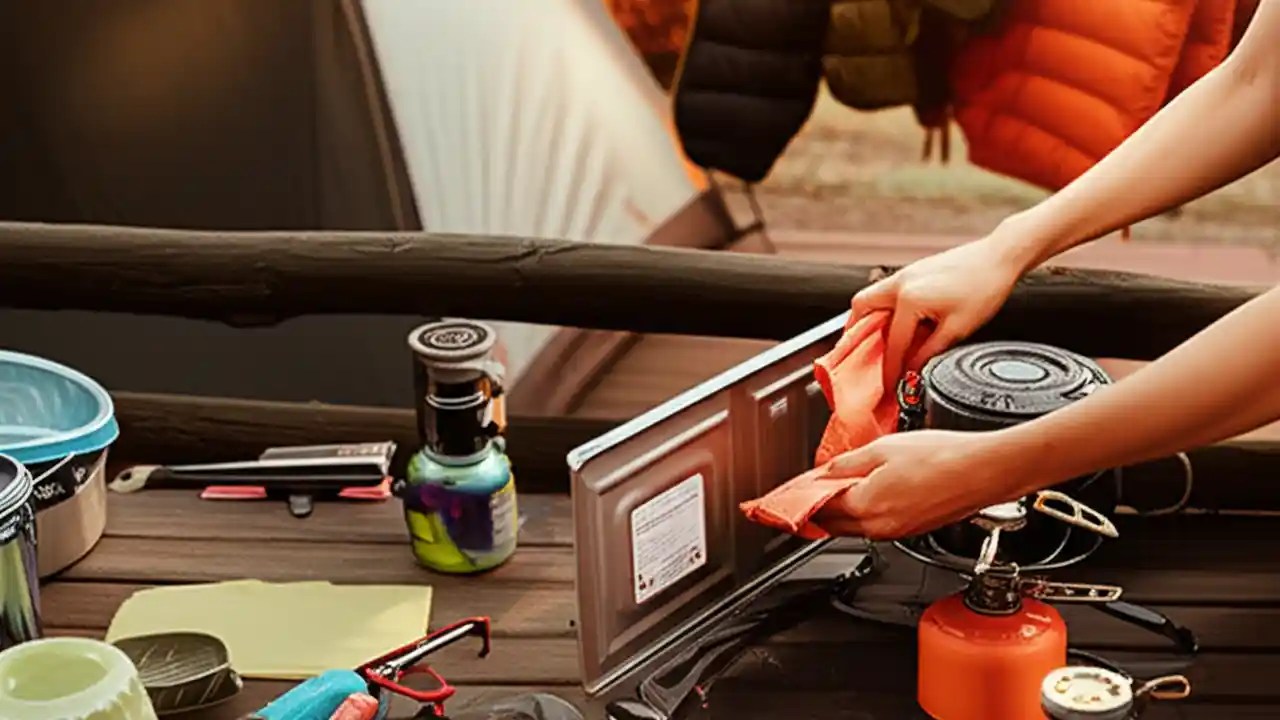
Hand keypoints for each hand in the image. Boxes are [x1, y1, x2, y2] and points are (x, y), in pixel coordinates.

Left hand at [813, 429, 1030, 539]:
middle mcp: (879, 528)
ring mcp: (897, 532)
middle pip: (832, 525)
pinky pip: (876, 526)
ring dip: (840, 511)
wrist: (983, 471)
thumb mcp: (882, 449)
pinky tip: (868, 492)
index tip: (789, 493)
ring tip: (835, 488)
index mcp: (866, 506)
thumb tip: (824, 473)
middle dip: (816, 509)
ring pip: (854, 527)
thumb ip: (847, 463)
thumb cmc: (942, 457)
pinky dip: (864, 513)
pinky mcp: (912, 530)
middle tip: (805, 493)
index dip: (801, 499)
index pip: (819, 509)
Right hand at [853, 232, 1027, 384]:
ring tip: (876, 341)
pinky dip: (884, 308)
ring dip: (869, 318)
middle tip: (861, 355)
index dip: (890, 368)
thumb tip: (913, 369)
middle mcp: (900, 283)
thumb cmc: (984, 287)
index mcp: (910, 299)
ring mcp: (905, 274)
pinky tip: (899, 323)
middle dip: (857, 333)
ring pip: (871, 296)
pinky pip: (886, 292)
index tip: (889, 385)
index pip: (892, 342)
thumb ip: (930, 352)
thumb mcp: (959, 329)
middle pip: (861, 308)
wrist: (1000, 256)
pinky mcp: (914, 271)